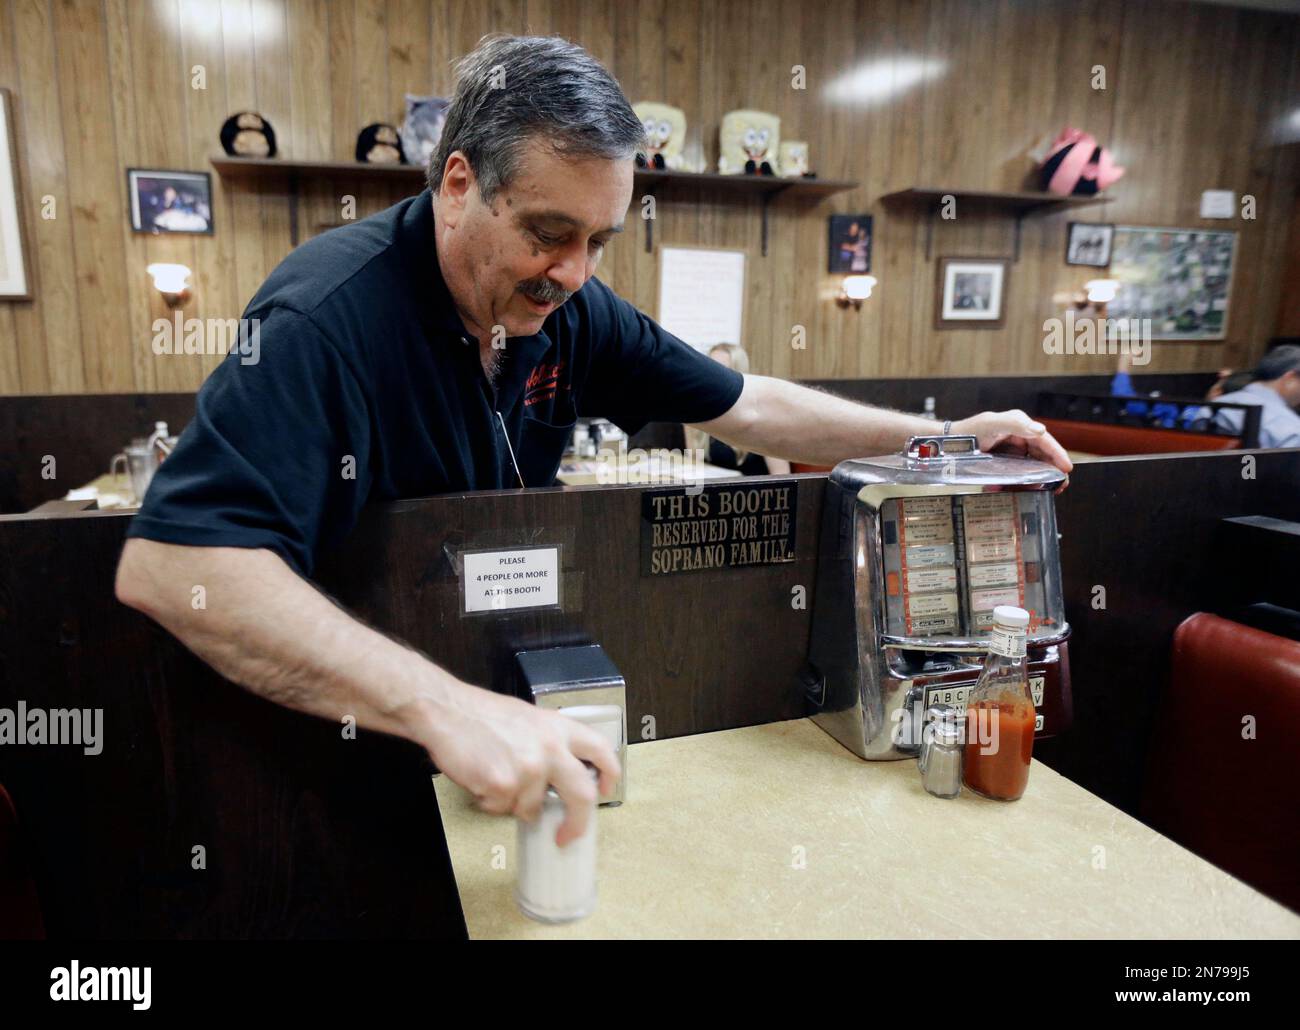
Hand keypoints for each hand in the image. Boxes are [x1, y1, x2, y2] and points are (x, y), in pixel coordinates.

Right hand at [425, 682, 620, 845]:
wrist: (445, 710)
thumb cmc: (480, 714)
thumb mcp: (529, 719)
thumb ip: (551, 743)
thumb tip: (561, 774)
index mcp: (558, 727)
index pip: (600, 750)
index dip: (610, 774)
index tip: (606, 791)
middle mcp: (550, 748)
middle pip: (582, 794)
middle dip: (577, 822)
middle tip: (567, 834)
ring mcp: (529, 768)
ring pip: (530, 808)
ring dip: (512, 803)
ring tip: (494, 775)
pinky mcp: (504, 785)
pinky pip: (502, 809)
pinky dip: (489, 801)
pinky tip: (480, 777)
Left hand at [951, 409, 1072, 480]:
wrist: (947, 445)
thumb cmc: (968, 431)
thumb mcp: (991, 423)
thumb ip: (1015, 424)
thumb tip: (1040, 430)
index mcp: (1019, 427)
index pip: (1044, 441)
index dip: (1057, 454)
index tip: (1067, 469)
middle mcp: (1018, 439)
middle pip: (1041, 456)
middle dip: (1052, 471)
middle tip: (1059, 486)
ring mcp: (1010, 453)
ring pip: (1031, 468)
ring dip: (1037, 480)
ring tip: (1043, 492)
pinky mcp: (1002, 465)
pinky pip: (1016, 476)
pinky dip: (1019, 485)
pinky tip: (1020, 493)